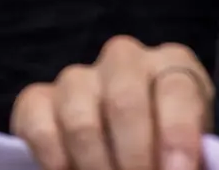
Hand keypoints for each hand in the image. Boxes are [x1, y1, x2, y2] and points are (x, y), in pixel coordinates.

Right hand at [13, 37, 213, 169]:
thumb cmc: (167, 147)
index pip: (176, 90)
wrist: (130, 150)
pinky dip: (54, 159)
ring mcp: (76, 78)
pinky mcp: (37, 98)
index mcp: (170, 66)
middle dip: (133, 155)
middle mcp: (122, 61)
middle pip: (123, 101)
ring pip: (80, 119)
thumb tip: (168, 167)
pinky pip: (38, 126)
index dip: (178, 135)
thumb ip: (178, 156)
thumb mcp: (185, 148)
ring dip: (95, 164)